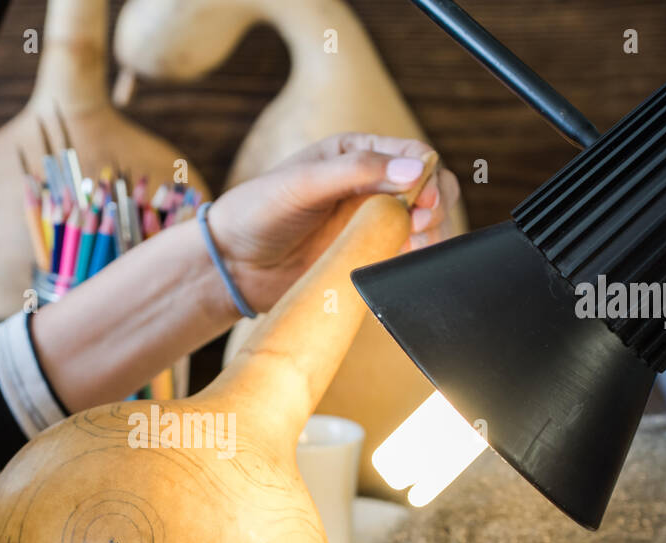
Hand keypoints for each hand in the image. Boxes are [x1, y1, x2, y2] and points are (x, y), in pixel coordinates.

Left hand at [203, 132, 460, 313]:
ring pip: (423, 225)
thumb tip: (415, 171)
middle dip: (434, 205)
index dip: (427, 175)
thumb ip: (357, 172)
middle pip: (427, 190)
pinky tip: (404, 263)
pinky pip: (402, 255)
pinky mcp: (363, 256)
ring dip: (430, 235)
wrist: (231, 266)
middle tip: (420, 225)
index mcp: (355, 155)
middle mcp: (368, 187)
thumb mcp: (303, 183)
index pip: (412, 156)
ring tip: (414, 248)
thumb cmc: (256, 213)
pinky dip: (413, 259)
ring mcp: (368, 224)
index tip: (423, 199)